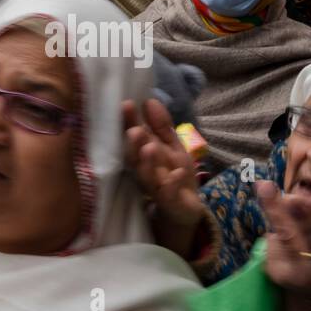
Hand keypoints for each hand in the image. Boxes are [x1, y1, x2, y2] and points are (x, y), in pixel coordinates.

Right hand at [123, 98, 201, 230]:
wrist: (184, 211)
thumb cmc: (173, 175)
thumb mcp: (171, 147)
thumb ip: (161, 125)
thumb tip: (150, 100)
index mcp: (143, 156)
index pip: (134, 138)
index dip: (129, 123)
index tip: (127, 104)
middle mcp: (145, 172)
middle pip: (136, 158)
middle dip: (135, 144)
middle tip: (134, 130)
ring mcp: (156, 189)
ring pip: (148, 176)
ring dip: (149, 163)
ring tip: (150, 148)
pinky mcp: (170, 203)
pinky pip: (170, 194)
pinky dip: (173, 183)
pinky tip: (177, 173)